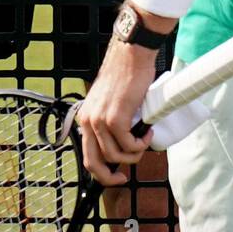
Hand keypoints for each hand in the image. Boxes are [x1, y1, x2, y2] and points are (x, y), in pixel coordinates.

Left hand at [79, 38, 156, 185]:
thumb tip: (123, 144)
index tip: (115, 175)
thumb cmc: (126, 75)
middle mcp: (88, 120)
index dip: (100, 171)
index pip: (87, 155)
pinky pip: (128, 144)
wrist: (131, 55)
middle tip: (124, 176)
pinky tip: (147, 134)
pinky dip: (140, 145)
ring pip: (115, 156)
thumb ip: (111, 122)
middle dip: (109, 177)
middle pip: (93, 163)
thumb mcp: (110, 103)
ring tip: (143, 142)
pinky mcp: (116, 117)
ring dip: (133, 155)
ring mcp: (101, 119)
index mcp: (86, 117)